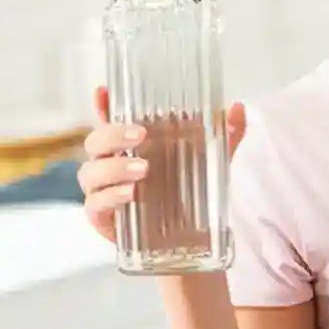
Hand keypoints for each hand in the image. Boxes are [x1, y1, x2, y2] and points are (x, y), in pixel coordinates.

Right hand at [77, 86, 246, 242]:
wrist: (188, 237)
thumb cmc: (190, 189)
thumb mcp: (212, 159)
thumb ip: (226, 134)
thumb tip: (238, 108)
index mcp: (131, 145)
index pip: (110, 119)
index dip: (102, 105)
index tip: (103, 91)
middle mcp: (111, 163)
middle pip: (95, 142)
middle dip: (112, 135)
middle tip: (140, 135)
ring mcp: (104, 190)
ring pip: (90, 172)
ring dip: (113, 168)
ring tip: (143, 170)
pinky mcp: (103, 218)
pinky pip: (95, 205)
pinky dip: (110, 197)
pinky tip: (130, 194)